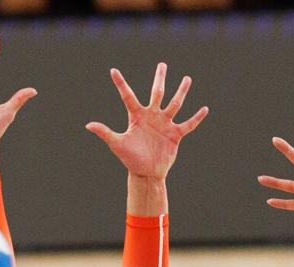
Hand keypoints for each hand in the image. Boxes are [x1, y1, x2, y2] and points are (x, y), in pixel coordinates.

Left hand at [86, 63, 207, 180]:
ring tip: (187, 78)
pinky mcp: (175, 135)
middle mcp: (152, 116)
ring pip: (175, 104)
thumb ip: (105, 132)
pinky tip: (205, 109)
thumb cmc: (130, 159)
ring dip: (181, 91)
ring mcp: (165, 124)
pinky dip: (196, 118)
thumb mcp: (117, 144)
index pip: (127, 96)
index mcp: (137, 116)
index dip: (120, 84)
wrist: (146, 173)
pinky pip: (188, 124)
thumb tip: (88, 125)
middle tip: (162, 65)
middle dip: (159, 79)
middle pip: (157, 93)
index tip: (113, 71)